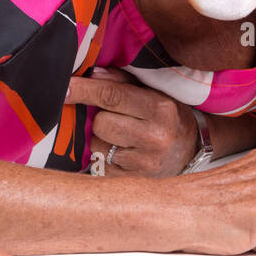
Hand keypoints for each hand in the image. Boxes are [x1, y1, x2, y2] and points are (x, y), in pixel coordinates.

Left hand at [69, 67, 198, 176]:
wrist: (191, 151)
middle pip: (100, 122)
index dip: (83, 90)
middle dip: (101, 117)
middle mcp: (154, 137)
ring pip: (97, 144)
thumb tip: (91, 75)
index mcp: (160, 109)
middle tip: (117, 117)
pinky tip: (122, 151)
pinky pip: (99, 164)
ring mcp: (143, 163)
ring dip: (101, 138)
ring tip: (122, 136)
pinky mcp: (132, 181)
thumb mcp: (154, 92)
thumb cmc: (168, 116)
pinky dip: (104, 155)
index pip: (112, 96)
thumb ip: (122, 81)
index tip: (64, 86)